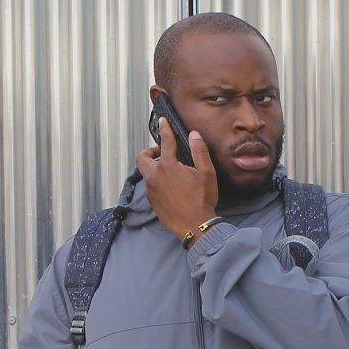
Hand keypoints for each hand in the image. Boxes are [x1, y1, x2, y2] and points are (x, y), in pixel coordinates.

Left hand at [135, 126, 216, 241]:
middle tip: (162, 153)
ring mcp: (151, 190)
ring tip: (168, 170)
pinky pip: (149, 186)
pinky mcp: (152, 201)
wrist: (194, 226)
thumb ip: (199, 151)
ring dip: (154, 167)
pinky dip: (156, 180)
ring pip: (145, 173)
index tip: (163, 121)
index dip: (165, 129)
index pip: (165, 142)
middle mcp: (155, 176)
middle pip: (142, 157)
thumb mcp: (207, 173)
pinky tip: (169, 185)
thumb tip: (194, 135)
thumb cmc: (201, 200)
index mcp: (168, 166)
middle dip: (150, 151)